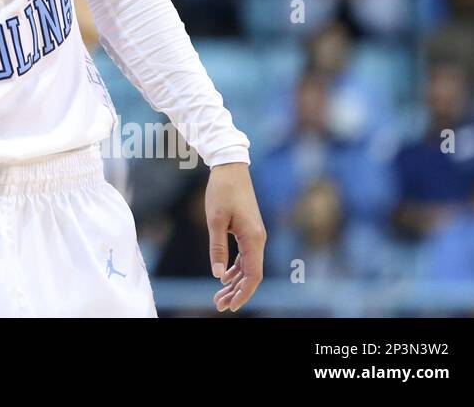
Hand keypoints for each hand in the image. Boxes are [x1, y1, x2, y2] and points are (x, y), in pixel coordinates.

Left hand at [205, 162, 265, 312]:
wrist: (230, 168)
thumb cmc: (222, 191)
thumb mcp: (214, 220)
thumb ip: (217, 247)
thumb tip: (218, 275)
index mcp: (253, 238)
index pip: (253, 275)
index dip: (243, 293)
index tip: (231, 306)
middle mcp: (258, 239)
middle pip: (251, 274)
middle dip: (237, 292)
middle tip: (219, 305)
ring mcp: (255, 235)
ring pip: (248, 267)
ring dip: (235, 282)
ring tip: (219, 295)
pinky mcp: (249, 231)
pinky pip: (245, 256)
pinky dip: (236, 269)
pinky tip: (224, 277)